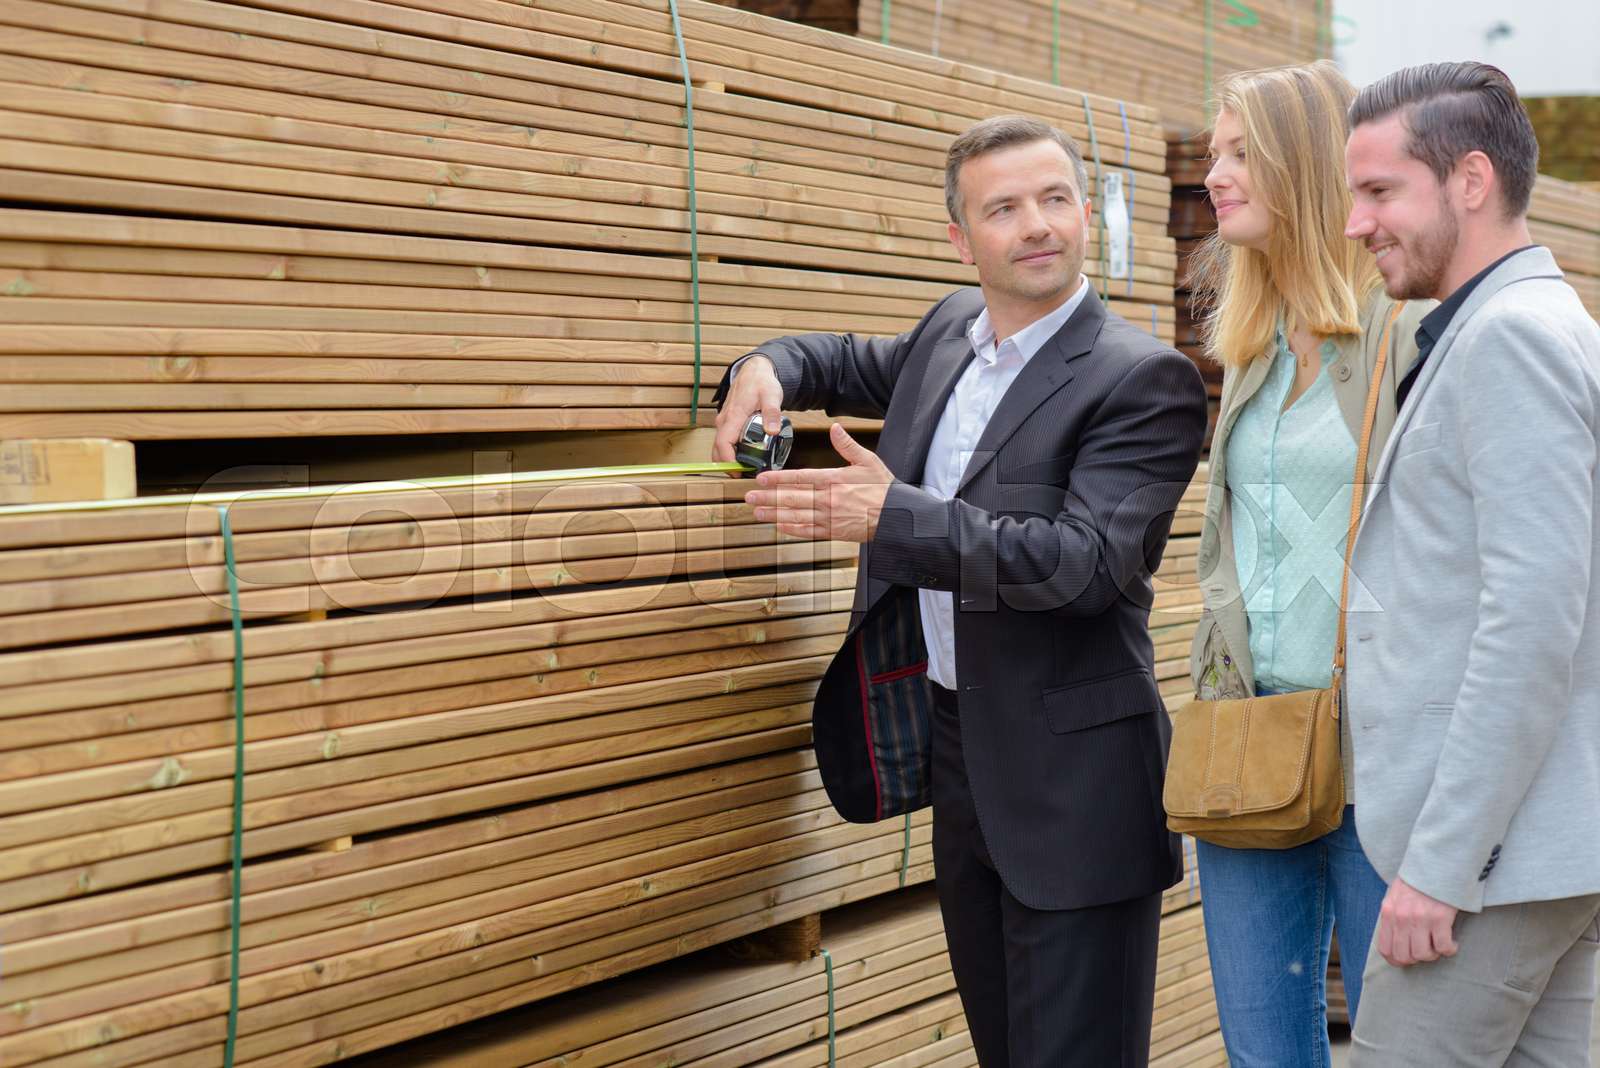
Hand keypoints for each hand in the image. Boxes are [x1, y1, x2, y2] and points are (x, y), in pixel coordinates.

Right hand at [712, 356, 784, 462]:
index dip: (728, 461)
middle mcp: (724, 420)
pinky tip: (744, 457)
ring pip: (719, 446)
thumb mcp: (771, 395)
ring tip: (746, 469)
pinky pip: (724, 441)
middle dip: (727, 466)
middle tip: (744, 476)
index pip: (723, 443)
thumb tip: (772, 431)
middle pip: (717, 449)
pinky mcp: (727, 423)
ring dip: (728, 460)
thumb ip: (772, 413)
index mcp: (733, 416)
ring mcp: (724, 422)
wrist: (754, 371)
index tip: (738, 472)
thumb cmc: (761, 382)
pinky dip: (729, 452)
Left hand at [744, 424, 892, 542]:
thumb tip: (835, 428)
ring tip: (757, 512)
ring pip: (795, 516)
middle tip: (749, 497)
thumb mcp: (868, 460)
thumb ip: (847, 445)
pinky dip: (792, 530)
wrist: (896, 516)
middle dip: (767, 498)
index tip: (761, 479)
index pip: (799, 478)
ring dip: (774, 514)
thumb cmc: (884, 488)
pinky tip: (780, 527)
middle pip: (791, 498)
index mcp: (833, 480)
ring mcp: (829, 518)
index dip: (777, 479)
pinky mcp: (833, 532)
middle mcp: (827, 500)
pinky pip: (808, 532)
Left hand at [1376, 878, 1458, 966]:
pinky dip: (1449, 950)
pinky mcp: (1440, 918)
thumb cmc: (1417, 882)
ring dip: (1434, 954)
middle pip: (1404, 956)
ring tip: (1439, 945)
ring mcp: (1420, 919)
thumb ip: (1393, 916)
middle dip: (1416, 959)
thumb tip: (1395, 940)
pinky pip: (1443, 947)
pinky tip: (1452, 943)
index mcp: (1387, 912)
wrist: (1437, 864)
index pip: (1385, 949)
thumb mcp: (1395, 896)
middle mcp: (1401, 918)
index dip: (1397, 960)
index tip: (1409, 959)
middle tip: (1426, 951)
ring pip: (1423, 955)